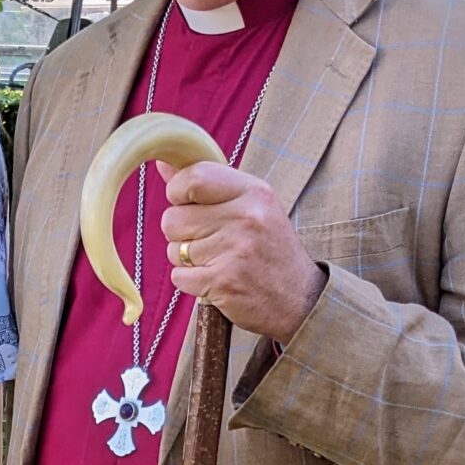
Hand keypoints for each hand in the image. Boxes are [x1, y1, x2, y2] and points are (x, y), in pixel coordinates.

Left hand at [159, 161, 327, 342]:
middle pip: (174, 218)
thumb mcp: (254, 207)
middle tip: (208, 241)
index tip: (186, 203)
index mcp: (255, 192)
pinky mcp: (223, 282)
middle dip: (180, 233)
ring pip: (174, 250)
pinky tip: (216, 280)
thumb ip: (210, 185)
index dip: (177, 192)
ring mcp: (235, 251)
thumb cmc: (271, 250)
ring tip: (219, 261)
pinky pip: (179, 277)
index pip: (194, 177)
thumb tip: (163, 163)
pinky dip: (191, 282)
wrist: (301, 300)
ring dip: (187, 259)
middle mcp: (246, 217)